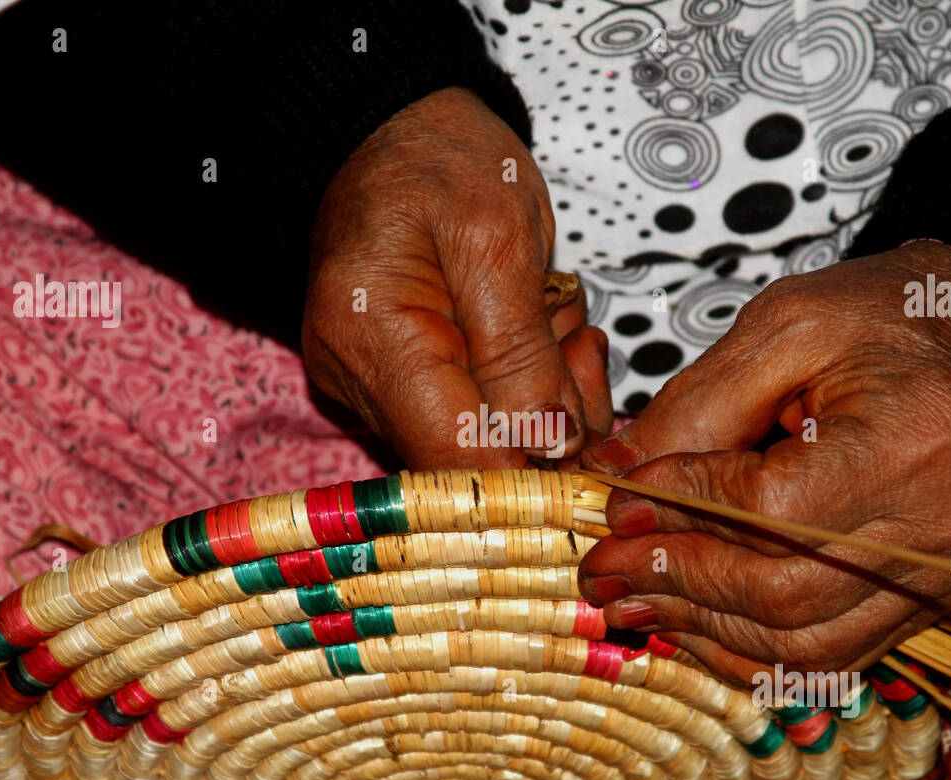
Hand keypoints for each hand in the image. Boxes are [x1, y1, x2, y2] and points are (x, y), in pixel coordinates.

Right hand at [303, 87, 611, 466]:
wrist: (393, 129)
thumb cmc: (439, 160)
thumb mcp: (498, 238)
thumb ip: (522, 353)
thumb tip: (549, 447)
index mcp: (373, 340)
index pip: (454, 463)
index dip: (531, 478)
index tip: (592, 451)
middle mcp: (358, 380)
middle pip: (470, 462)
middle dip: (547, 422)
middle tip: (576, 342)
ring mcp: (373, 386)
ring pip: (480, 442)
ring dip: (541, 396)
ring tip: (554, 316)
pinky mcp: (398, 382)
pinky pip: (473, 414)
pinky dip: (521, 384)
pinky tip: (534, 329)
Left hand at [576, 241, 950, 683]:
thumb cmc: (887, 320)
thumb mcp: (785, 327)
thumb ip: (697, 406)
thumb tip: (616, 479)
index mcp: (914, 438)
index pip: (771, 507)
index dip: (682, 509)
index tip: (617, 504)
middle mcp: (941, 526)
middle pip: (783, 593)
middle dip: (676, 580)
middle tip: (600, 568)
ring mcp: (943, 577)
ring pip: (803, 645)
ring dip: (704, 629)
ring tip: (631, 601)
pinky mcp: (931, 602)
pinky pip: (831, 657)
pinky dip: (752, 651)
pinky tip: (693, 625)